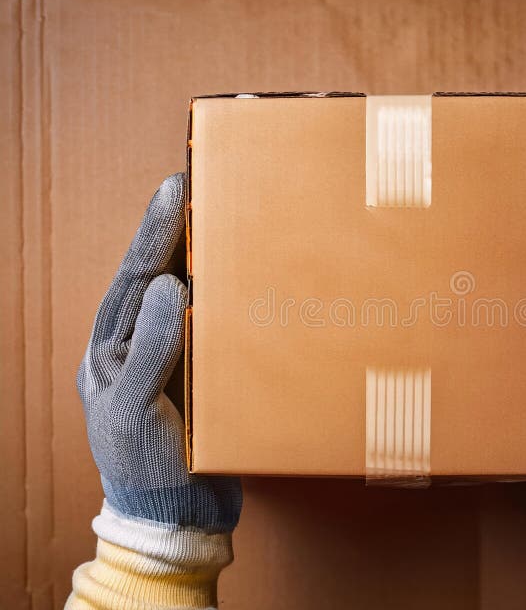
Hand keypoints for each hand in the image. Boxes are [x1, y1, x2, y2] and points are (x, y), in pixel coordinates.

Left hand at [77, 173, 241, 531]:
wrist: (178, 515)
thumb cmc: (144, 467)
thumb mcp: (134, 412)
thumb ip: (149, 350)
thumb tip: (168, 285)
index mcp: (111, 349)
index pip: (133, 281)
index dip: (153, 233)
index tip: (175, 189)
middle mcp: (137, 344)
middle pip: (155, 276)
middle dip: (172, 230)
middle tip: (194, 183)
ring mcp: (170, 356)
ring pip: (184, 295)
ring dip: (199, 256)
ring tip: (219, 213)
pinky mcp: (202, 371)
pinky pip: (214, 324)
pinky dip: (226, 295)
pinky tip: (242, 275)